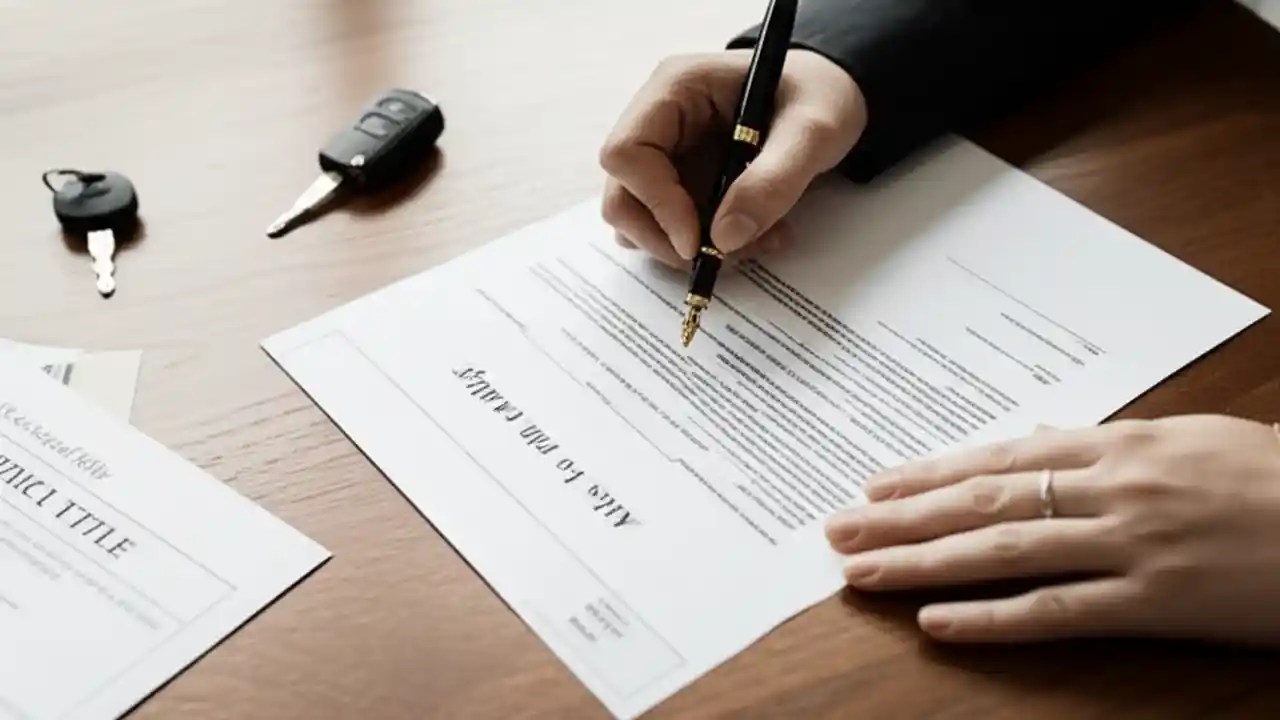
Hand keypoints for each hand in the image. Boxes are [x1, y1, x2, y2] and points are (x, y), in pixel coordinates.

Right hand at [598, 49, 866, 267]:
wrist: (829, 100)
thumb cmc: (820, 97)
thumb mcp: (812, 131)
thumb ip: (773, 180)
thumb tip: (724, 238)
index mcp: (675, 89)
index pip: (626, 153)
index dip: (654, 203)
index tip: (697, 242)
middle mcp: (657, 123)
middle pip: (622, 196)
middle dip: (666, 239)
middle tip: (722, 258)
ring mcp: (665, 158)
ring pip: (642, 221)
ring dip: (690, 249)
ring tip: (757, 242)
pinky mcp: (679, 186)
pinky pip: (671, 230)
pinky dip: (709, 247)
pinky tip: (754, 237)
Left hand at [825, 415, 1279, 644]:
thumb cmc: (1275, 477)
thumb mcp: (1187, 440)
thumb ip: (1107, 445)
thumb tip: (1039, 442)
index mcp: (1121, 444)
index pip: (999, 460)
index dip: (929, 475)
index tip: (874, 487)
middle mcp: (1112, 488)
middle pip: (983, 503)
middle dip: (903, 517)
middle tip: (838, 530)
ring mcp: (1131, 545)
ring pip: (1002, 552)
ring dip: (923, 563)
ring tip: (862, 572)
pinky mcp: (1157, 603)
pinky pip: (1058, 612)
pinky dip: (992, 619)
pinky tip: (938, 624)